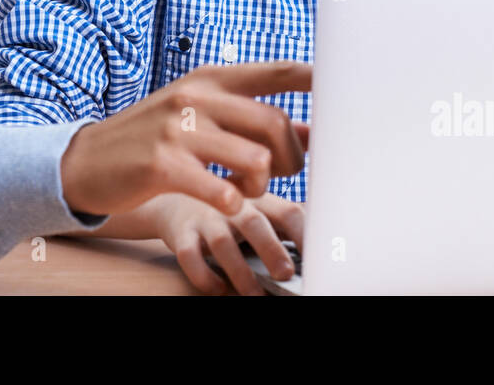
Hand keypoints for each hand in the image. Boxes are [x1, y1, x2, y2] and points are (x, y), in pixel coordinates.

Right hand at [59, 60, 309, 217]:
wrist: (86, 161)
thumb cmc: (153, 140)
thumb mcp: (200, 118)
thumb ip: (250, 121)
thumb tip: (310, 132)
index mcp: (210, 79)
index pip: (277, 72)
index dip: (317, 79)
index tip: (346, 89)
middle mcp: (197, 96)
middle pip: (275, 123)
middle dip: (291, 158)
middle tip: (280, 175)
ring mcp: (178, 128)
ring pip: (255, 158)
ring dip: (260, 183)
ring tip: (245, 188)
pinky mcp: (162, 164)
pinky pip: (221, 189)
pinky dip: (233, 202)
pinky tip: (224, 201)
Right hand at [150, 191, 303, 294]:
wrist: (175, 199)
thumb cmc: (227, 210)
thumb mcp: (254, 209)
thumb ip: (280, 225)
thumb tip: (316, 255)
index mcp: (258, 198)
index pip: (287, 211)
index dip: (303, 234)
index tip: (318, 258)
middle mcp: (232, 204)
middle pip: (254, 223)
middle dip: (271, 249)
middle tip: (286, 274)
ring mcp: (205, 217)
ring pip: (223, 242)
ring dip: (240, 272)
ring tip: (255, 295)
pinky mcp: (181, 233)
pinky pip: (190, 255)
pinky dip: (204, 276)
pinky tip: (218, 289)